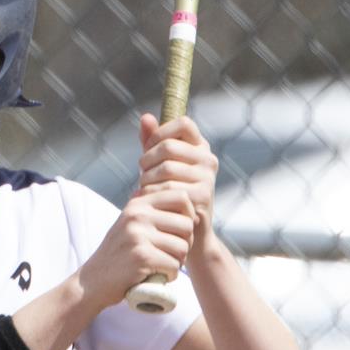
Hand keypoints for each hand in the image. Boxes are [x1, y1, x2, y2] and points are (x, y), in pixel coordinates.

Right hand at [79, 187, 195, 302]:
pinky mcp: (141, 257)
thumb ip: (151, 210)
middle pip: (187, 224)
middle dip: (185, 243)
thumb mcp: (130, 224)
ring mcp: (138, 235)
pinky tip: (156, 276)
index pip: (181, 197)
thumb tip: (186, 198)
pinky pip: (174, 265)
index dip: (189, 216)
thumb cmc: (119, 254)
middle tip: (171, 254)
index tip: (178, 233)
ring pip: (183, 247)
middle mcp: (137, 215)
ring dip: (177, 262)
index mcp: (137, 204)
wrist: (93, 280)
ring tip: (162, 265)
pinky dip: (169, 275)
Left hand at [137, 113, 218, 253]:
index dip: (161, 132)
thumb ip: (152, 141)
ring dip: (147, 179)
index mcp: (199, 147)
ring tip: (144, 188)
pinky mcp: (203, 196)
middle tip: (142, 174)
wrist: (186, 232)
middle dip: (147, 159)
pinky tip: (148, 200)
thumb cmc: (168, 193)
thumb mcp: (157, 164)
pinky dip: (152, 194)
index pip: (183, 123)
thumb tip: (145, 117)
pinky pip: (168, 189)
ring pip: (166, 168)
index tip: (149, 148)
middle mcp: (207, 159)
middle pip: (169, 146)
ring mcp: (207, 178)